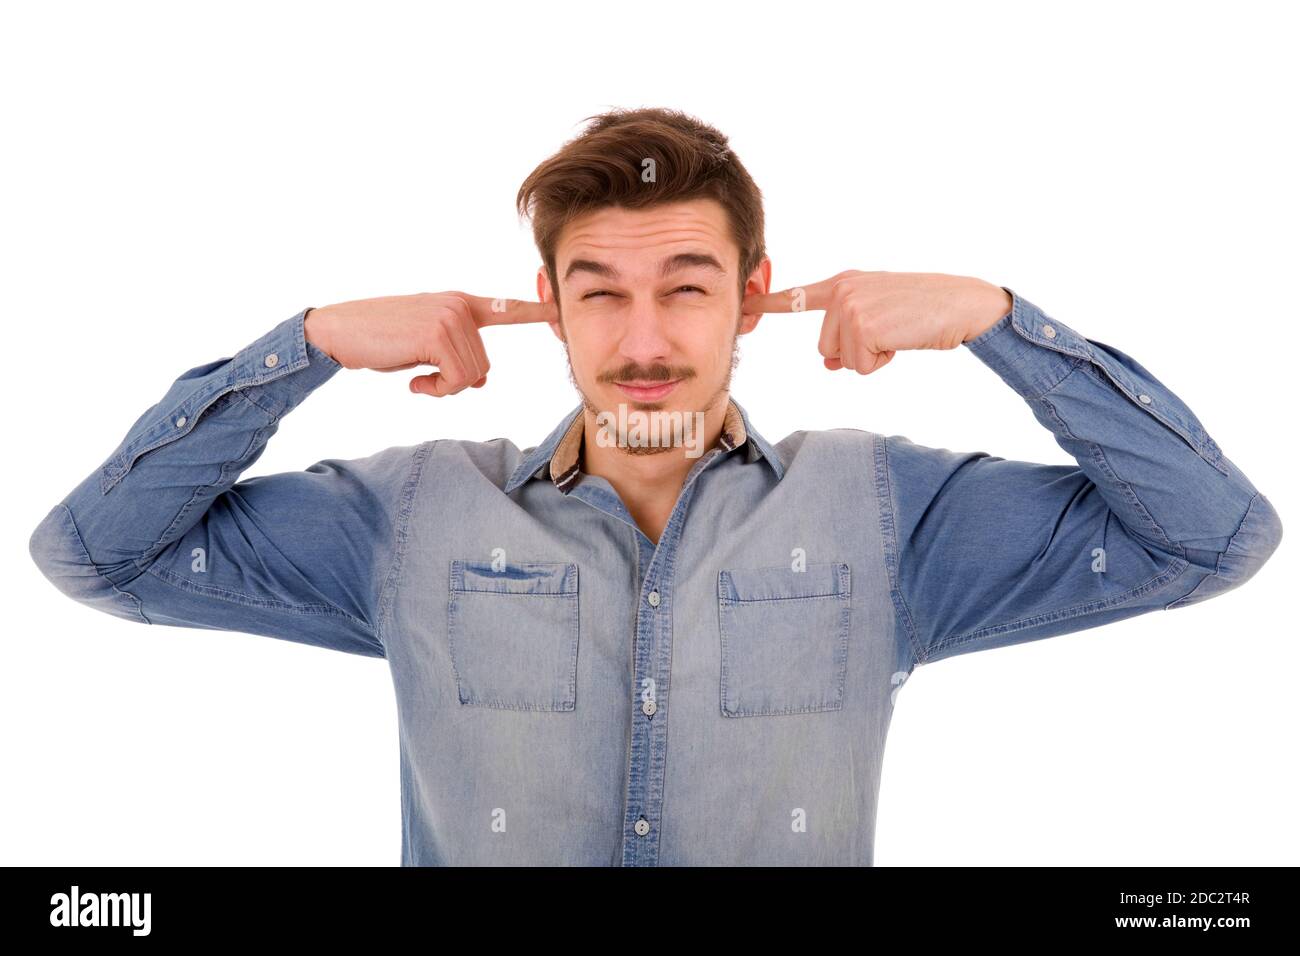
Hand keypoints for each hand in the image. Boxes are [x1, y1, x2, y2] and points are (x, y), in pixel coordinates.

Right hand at [304, 292, 556, 396]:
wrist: (340, 330)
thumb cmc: (381, 340)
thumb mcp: (426, 346)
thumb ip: (457, 354)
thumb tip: (482, 379)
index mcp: (461, 304)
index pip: (508, 308)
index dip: (538, 312)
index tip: (563, 312)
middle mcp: (460, 306)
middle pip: (484, 366)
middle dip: (455, 381)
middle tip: (423, 374)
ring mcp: (450, 317)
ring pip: (471, 376)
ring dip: (444, 387)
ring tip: (417, 374)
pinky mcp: (438, 333)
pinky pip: (457, 380)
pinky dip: (437, 390)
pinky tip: (414, 382)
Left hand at [742, 271, 1011, 374]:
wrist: (960, 304)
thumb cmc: (923, 312)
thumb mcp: (879, 317)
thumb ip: (848, 334)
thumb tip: (829, 364)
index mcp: (844, 284)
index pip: (798, 296)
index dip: (767, 304)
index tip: (744, 305)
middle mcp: (842, 290)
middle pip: (825, 348)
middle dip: (856, 353)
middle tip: (889, 334)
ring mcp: (851, 306)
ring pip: (841, 359)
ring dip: (870, 358)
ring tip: (896, 335)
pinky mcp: (862, 324)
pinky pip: (859, 366)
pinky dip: (881, 363)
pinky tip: (901, 341)